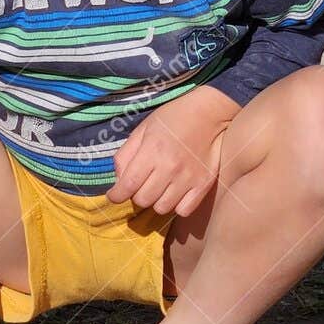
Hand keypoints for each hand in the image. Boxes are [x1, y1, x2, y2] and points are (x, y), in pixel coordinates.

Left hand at [107, 86, 239, 216]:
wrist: (209, 112)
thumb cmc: (173, 118)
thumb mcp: (143, 129)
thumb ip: (126, 154)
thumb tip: (119, 181)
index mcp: (152, 150)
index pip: (127, 186)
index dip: (116, 196)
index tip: (115, 195)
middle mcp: (169, 167)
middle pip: (143, 200)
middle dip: (137, 194)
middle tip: (142, 183)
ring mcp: (188, 178)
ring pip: (162, 208)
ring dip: (156, 200)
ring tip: (160, 187)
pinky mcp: (203, 184)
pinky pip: (183, 210)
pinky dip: (177, 206)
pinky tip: (176, 193)